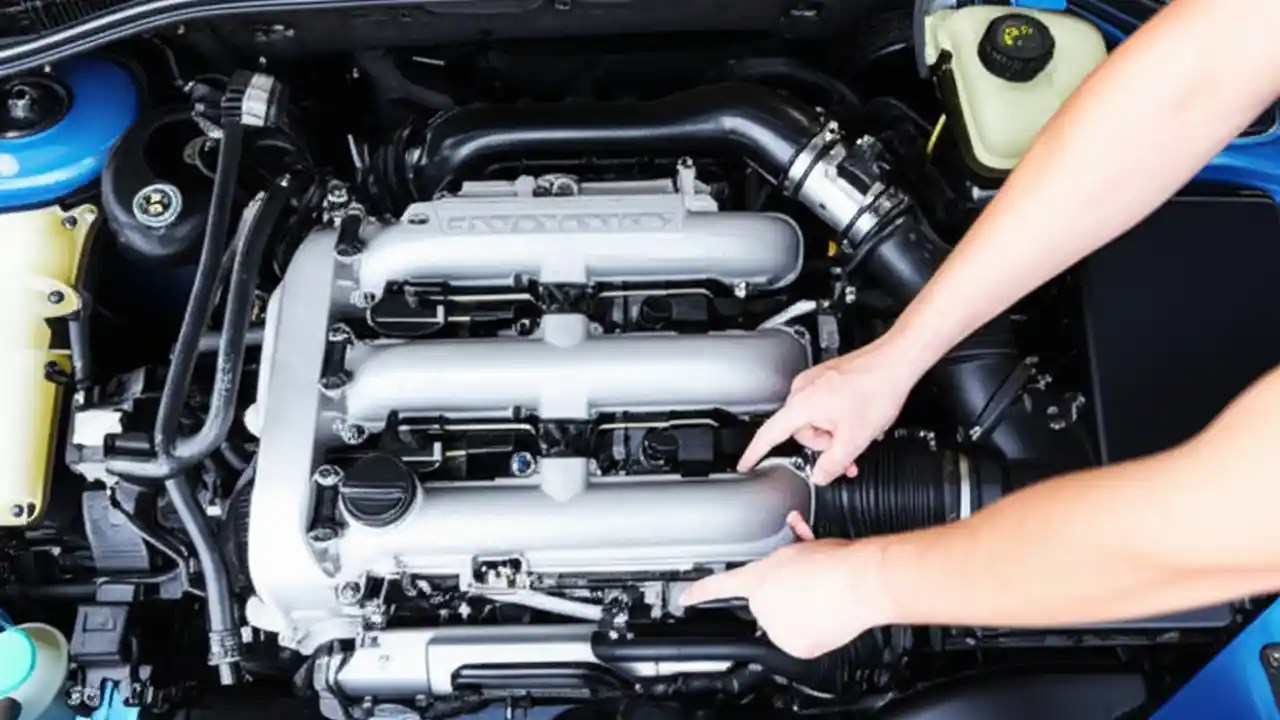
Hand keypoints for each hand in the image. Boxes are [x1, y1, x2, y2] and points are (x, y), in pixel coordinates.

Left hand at [679, 513, 892, 658]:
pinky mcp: (793, 646)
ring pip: (784, 624)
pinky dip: (811, 634)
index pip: (721, 585)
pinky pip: (799, 641)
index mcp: (759, 576)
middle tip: (808, 588)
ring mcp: (776, 627)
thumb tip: (794, 529)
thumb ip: (791, 548)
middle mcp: (761, 603)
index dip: (701, 592)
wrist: (857, 582)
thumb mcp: (804, 546)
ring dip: (798, 615)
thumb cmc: (836, 562)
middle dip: (782, 598)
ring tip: (821, 600)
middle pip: (765, 606)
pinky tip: (823, 617)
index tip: (686, 598)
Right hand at [739, 337, 922, 484]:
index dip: (755, 454)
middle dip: (823, 444)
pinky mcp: (826, 378)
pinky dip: (838, 418)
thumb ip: (832, 464)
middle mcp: (802, 390)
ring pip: (814, 420)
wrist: (895, 362)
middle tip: (846, 447)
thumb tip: (820, 475)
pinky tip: (858, 416)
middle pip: (800, 432)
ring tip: (857, 428)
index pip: (769, 435)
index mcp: (801, 405)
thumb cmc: (877, 389)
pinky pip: (823, 406)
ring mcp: (814, 382)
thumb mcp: (854, 439)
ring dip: (834, 432)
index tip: (745, 464)